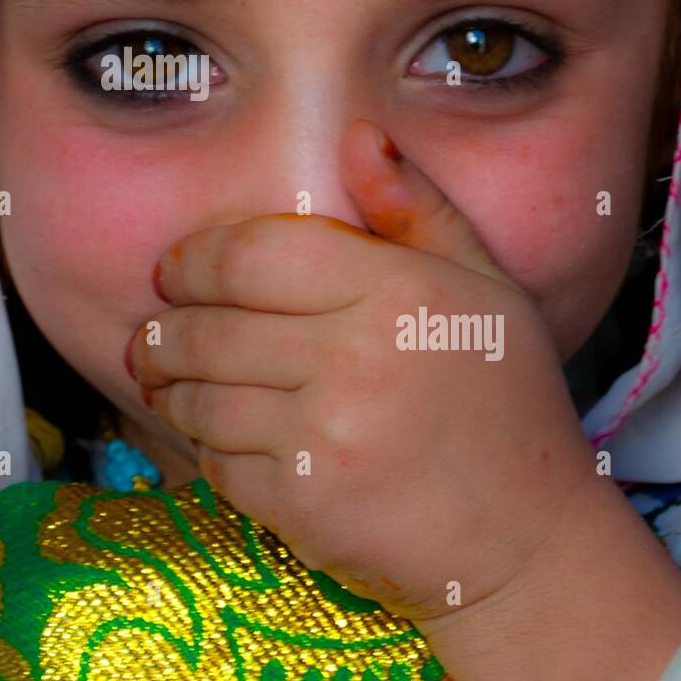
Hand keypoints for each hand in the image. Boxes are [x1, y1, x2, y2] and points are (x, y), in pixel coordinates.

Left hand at [130, 117, 601, 623]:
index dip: (192, 260)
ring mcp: (326, 438)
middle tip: (150, 334)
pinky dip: (207, 451)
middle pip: (208, 329)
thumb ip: (417, 209)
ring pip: (201, 399)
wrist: (531, 544)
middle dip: (161, 331)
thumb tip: (358, 135)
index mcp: (392, 291)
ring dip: (171, 389)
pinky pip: (219, 464)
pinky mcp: (305, 507)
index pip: (250, 256)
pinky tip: (220, 440)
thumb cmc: (505, 406)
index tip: (174, 271)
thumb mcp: (483, 287)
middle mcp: (353, 359)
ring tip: (166, 381)